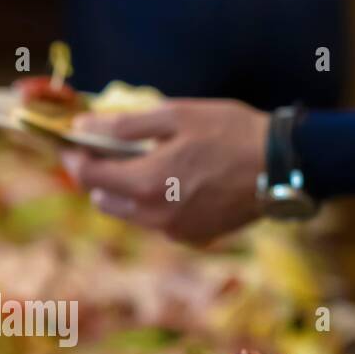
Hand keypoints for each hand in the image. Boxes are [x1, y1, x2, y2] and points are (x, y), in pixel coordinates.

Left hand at [59, 99, 269, 244]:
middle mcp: (155, 216)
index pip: (89, 176)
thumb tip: (84, 128)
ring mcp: (174, 232)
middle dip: (98, 175)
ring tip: (141, 161)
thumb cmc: (231, 132)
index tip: (71, 142)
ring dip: (124, 190)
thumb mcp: (176, 116)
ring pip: (129, 214)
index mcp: (147, 184)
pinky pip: (157, 222)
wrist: (283, 166)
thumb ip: (125, 125)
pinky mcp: (193, 238)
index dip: (75, 158)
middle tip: (105, 149)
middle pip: (104, 199)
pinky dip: (152, 203)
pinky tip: (173, 179)